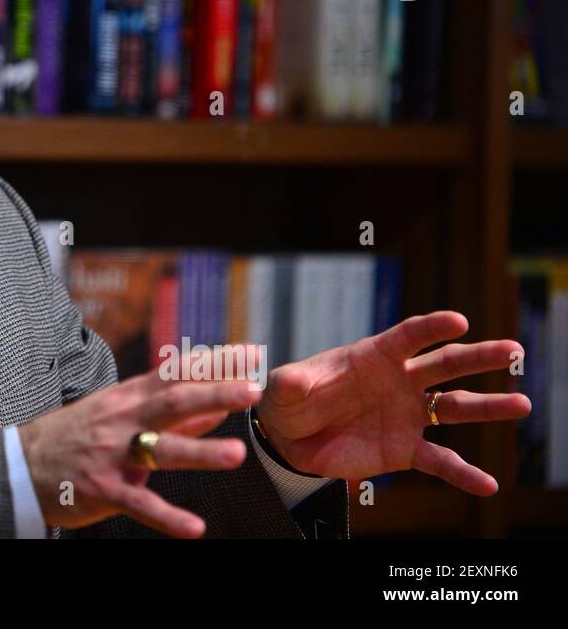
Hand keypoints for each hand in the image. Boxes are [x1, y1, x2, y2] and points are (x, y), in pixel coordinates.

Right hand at [17, 372, 261, 536]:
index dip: (212, 363)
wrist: (21, 464)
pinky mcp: (103, 489)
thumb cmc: (78, 435)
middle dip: (214, 394)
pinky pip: (139, 504)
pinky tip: (195, 529)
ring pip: (160, 451)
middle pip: (173, 403)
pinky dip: (167, 517)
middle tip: (253, 389)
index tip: (249, 354)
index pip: (175, 373)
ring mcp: (112, 455)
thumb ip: (167, 413)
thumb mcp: (118, 414)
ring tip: (239, 453)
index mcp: (128, 398)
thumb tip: (214, 409)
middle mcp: (123, 421)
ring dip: (201, 452)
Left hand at [256, 311, 530, 494]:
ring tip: (521, 404)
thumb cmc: (291, 400)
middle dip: (479, 356)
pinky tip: (488, 484)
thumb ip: (292, 382)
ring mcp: (407, 415)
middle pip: (446, 364)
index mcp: (374, 356)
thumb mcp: (284, 387)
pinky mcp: (405, 449)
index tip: (458, 321)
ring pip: (455, 407)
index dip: (432, 328)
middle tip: (513, 350)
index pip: (408, 337)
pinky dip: (462, 473)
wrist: (290, 439)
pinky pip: (440, 461)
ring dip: (488, 406)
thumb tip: (295, 382)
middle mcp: (400, 381)